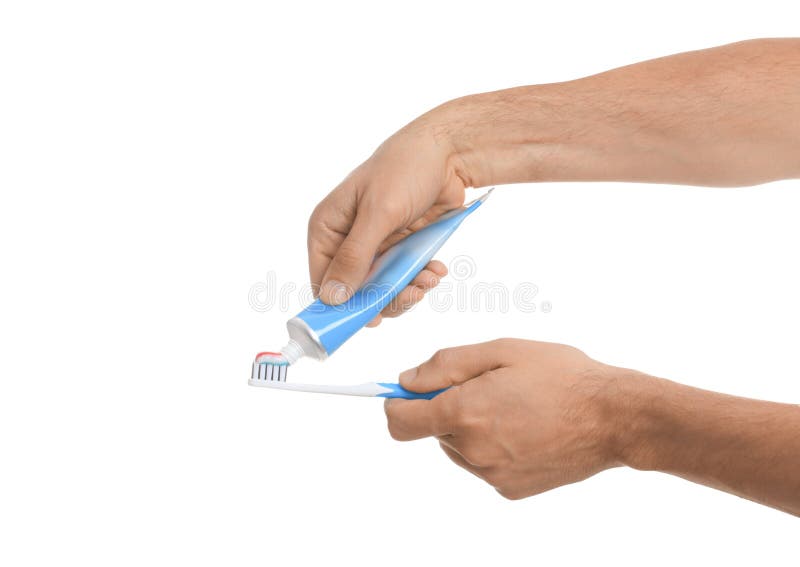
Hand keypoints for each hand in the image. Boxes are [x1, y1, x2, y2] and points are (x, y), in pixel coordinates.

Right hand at [307, 117, 465, 324]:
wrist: (447, 152)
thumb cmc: (404, 169)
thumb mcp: (378, 213)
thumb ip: (355, 256)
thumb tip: (332, 298)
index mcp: (328, 228)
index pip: (323, 280)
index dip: (341, 305)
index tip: (368, 319)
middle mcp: (347, 241)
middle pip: (356, 291)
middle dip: (385, 298)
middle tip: (411, 294)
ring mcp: (376, 246)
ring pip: (384, 289)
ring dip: (407, 290)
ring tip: (429, 279)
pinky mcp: (400, 248)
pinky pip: (405, 278)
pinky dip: (421, 279)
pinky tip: (436, 270)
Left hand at [384, 339, 631, 498]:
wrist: (614, 418)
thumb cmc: (562, 375)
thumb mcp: (502, 351)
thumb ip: (446, 365)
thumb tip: (406, 381)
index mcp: (465, 413)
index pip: (400, 421)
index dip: (395, 404)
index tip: (404, 392)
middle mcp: (472, 450)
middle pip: (431, 430)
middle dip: (446, 407)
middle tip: (486, 386)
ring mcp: (491, 474)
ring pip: (456, 447)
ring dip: (469, 427)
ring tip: (512, 407)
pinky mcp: (509, 489)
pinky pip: (482, 464)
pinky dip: (491, 446)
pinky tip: (524, 429)